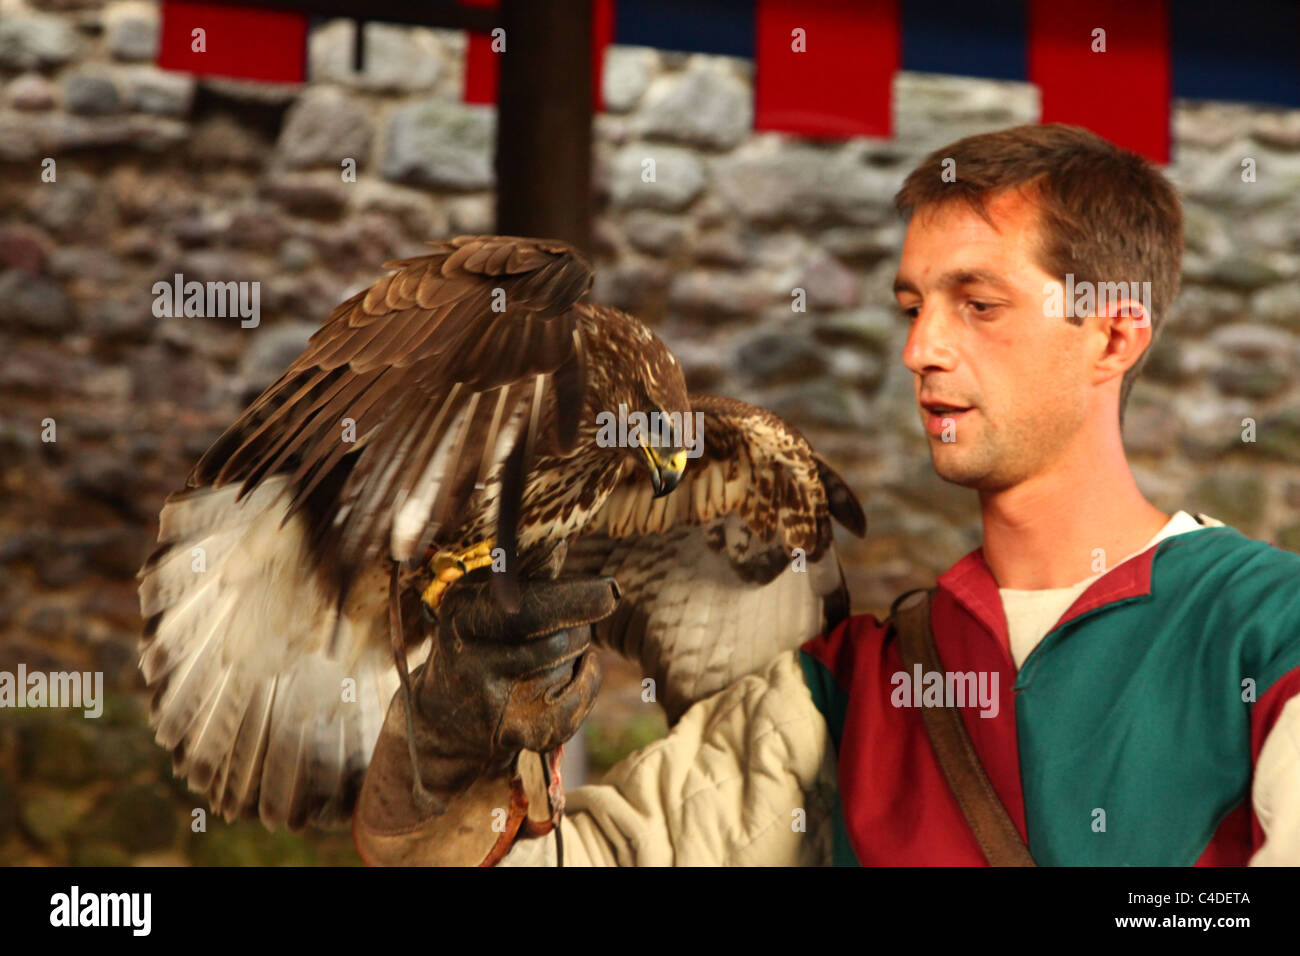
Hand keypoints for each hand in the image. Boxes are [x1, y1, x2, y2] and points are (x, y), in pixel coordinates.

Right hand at [355, 570, 618, 863]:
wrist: (445, 718)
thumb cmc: (484, 638)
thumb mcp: (488, 599)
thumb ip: (526, 573)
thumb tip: (560, 537)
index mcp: (462, 611)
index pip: (530, 606)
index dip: (576, 598)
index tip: (610, 590)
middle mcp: (469, 656)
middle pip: (555, 641)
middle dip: (581, 628)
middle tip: (590, 616)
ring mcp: (487, 698)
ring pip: (565, 665)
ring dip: (577, 651)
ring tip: (559, 646)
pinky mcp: (509, 731)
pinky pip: (573, 703)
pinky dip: (586, 682)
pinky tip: (578, 671)